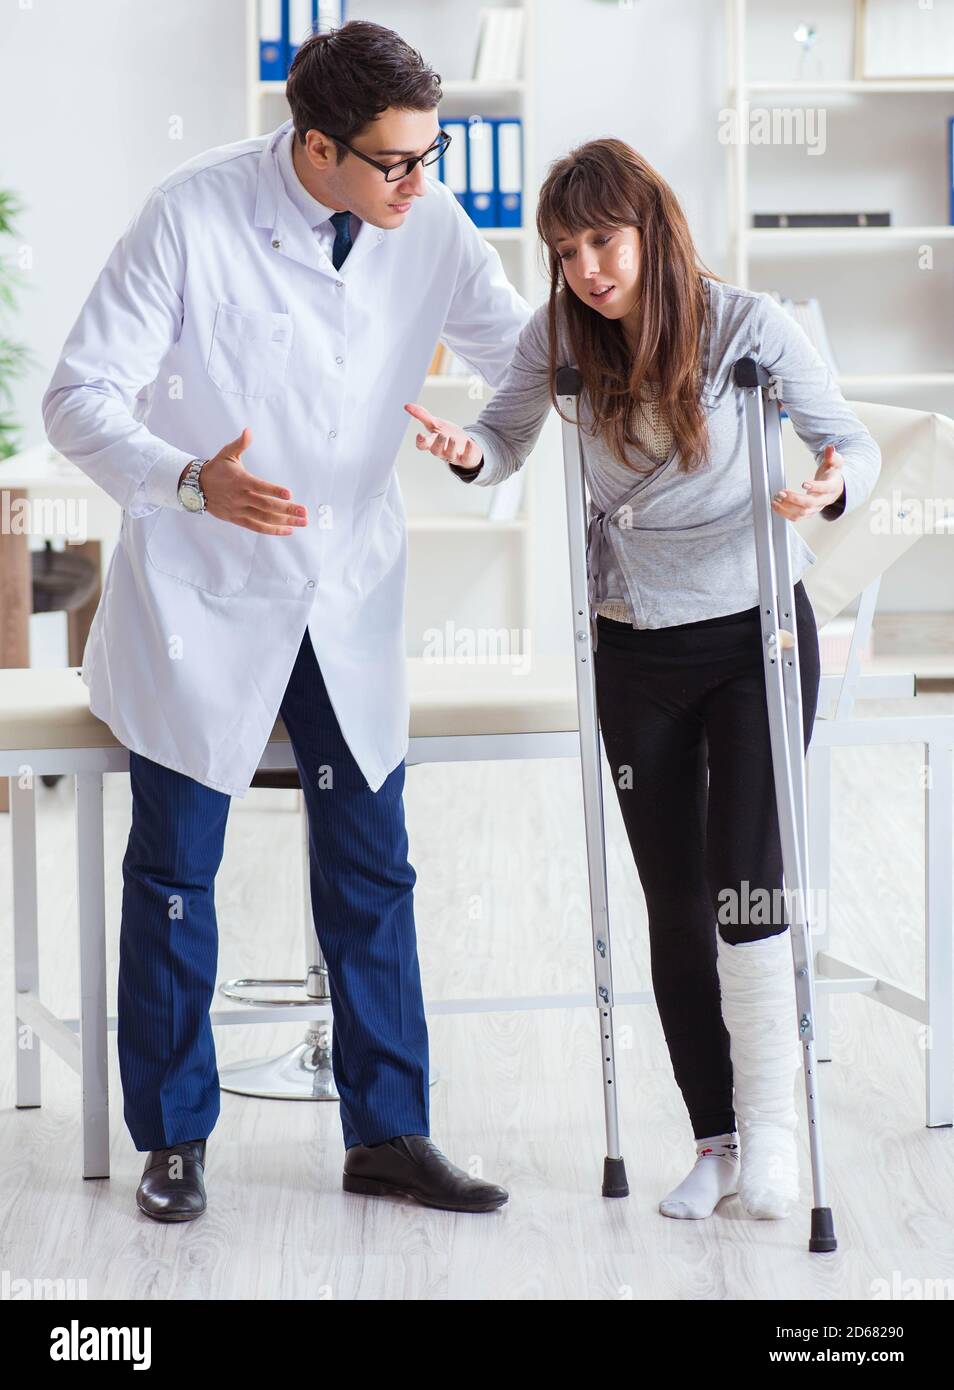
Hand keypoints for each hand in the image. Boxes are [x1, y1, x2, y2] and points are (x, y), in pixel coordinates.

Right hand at [184, 428, 307, 533]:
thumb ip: (240, 444)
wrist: (196, 486)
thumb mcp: (227, 453)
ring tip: (302, 522)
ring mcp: (239, 510)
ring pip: (264, 519)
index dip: (274, 491)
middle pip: (266, 506)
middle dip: (287, 510)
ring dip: (284, 522)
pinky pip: (257, 527)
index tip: (289, 494)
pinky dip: (273, 530)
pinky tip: (288, 530)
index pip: (259, 487)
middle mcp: (240, 497)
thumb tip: (248, 431)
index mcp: (240, 480)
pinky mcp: (238, 519)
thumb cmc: (216, 468)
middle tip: (304, 512)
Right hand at [404, 402, 482, 470]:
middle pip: (436, 451)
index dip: (420, 442)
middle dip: (438, 444)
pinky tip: (469, 442)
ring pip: (450, 456)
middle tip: (441, 435)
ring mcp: (454, 455)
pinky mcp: (466, 458)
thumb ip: (421, 415)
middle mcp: (442, 450)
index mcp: (433, 442)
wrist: (465, 444)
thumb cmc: (448, 434)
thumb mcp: (435, 423)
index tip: (420, 435)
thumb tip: (407, 406)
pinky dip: (468, 450)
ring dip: (451, 447)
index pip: (423, 445)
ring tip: (452, 438)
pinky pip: (466, 458)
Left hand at [771, 444, 844, 519]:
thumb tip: (830, 448)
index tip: (803, 483)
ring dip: (786, 508)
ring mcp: (816, 508)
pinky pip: (796, 517)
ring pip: (802, 513)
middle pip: (810, 503)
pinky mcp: (808, 513)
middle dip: (794, 499)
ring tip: (775, 500)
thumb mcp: (834, 463)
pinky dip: (785, 513)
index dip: (815, 487)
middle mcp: (823, 500)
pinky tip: (776, 506)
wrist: (834, 488)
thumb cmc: (832, 475)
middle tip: (781, 493)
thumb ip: (832, 456)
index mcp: (831, 487)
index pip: (824, 489)